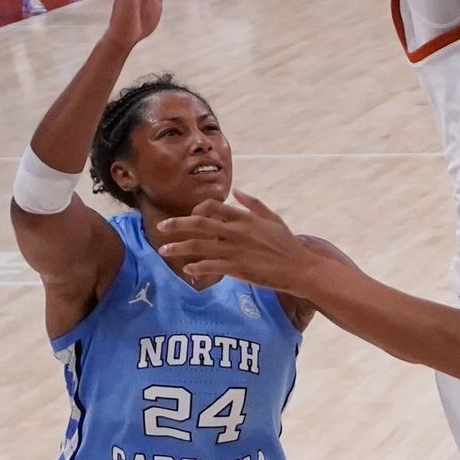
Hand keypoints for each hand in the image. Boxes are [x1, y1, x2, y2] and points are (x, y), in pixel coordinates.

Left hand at [157, 189, 314, 289]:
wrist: (299, 267)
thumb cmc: (287, 243)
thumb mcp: (272, 217)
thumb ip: (252, 203)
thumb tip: (236, 190)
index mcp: (244, 217)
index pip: (212, 206)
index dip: (197, 209)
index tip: (190, 217)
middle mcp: (236, 231)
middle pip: (199, 224)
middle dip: (176, 225)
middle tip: (161, 227)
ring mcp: (235, 250)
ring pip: (199, 246)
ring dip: (178, 247)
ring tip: (163, 250)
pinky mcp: (237, 268)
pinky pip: (210, 266)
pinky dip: (196, 267)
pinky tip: (187, 269)